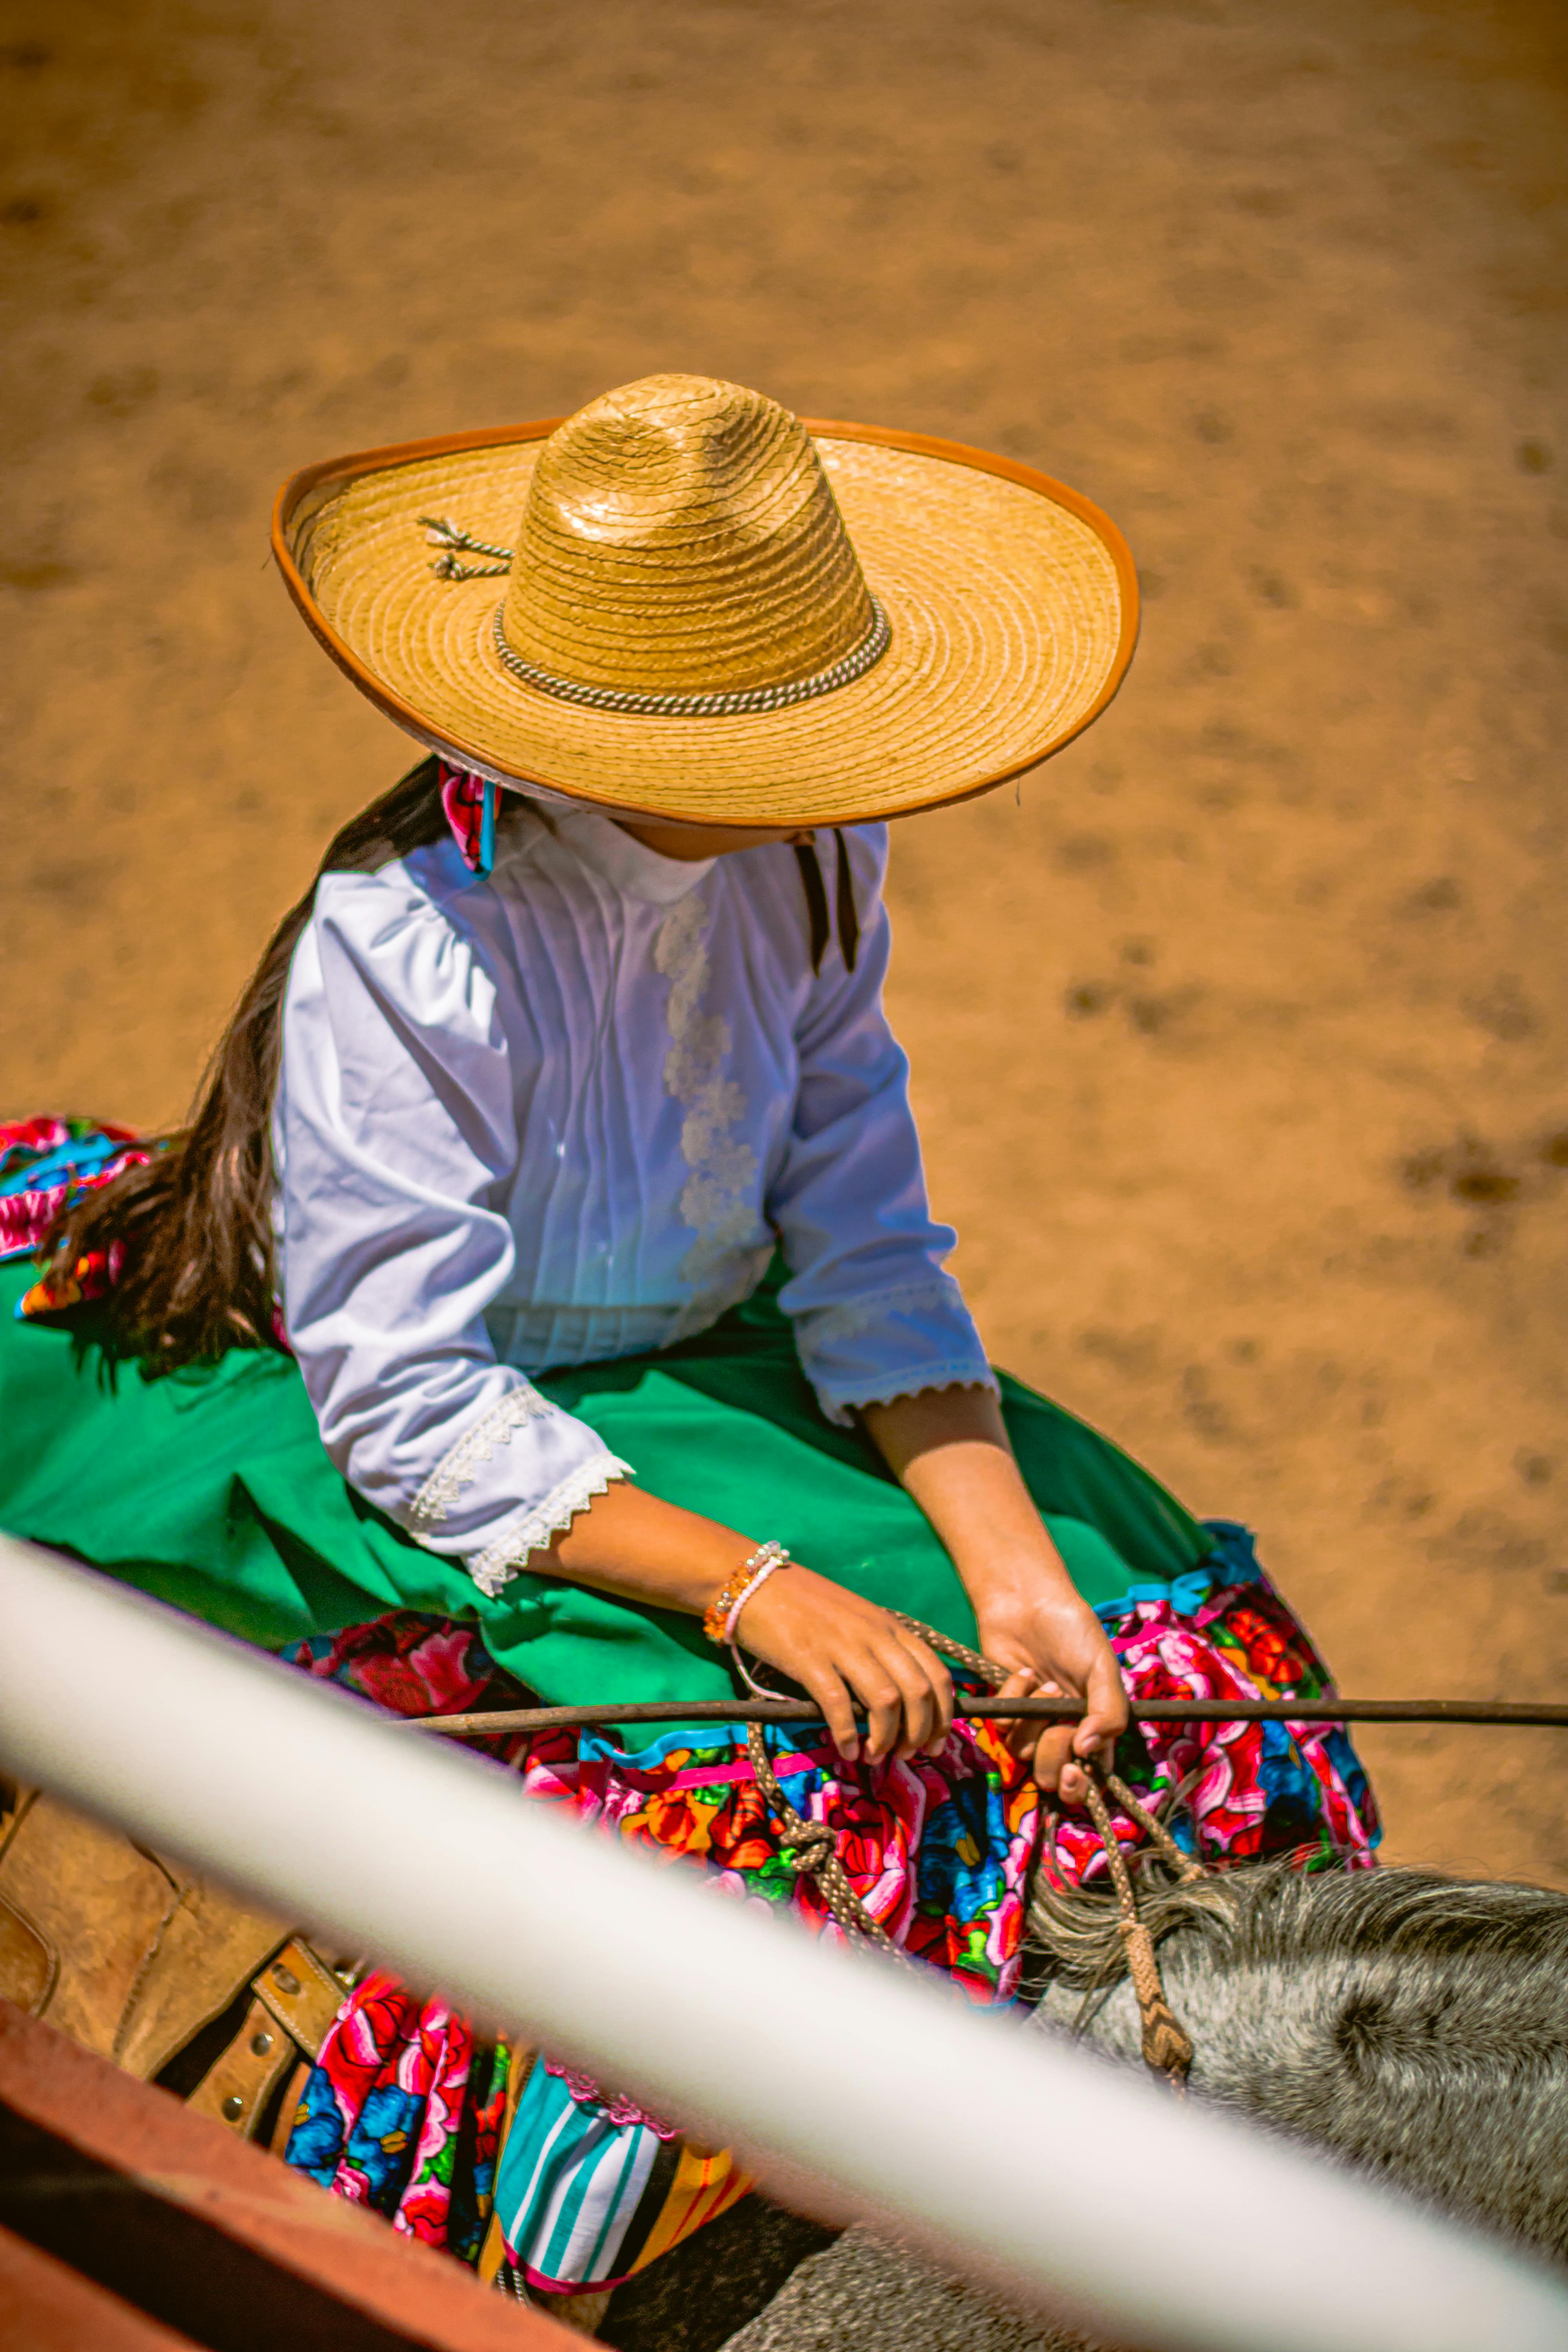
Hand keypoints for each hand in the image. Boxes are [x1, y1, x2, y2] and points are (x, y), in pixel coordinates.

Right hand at [736, 1566, 954, 1766]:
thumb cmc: (805, 1604)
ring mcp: (843, 1646)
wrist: (756, 1582)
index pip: (936, 1674)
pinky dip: (847, 1735)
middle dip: (920, 1733)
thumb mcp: (857, 1620)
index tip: (935, 1744)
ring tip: (876, 1757)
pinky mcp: (810, 1659)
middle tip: (907, 1756)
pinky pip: (839, 1704)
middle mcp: (874, 1635)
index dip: (944, 1716)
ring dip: (886, 1739)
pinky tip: (847, 1750)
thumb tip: (898, 1699)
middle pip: (919, 1692)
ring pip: (887, 1701)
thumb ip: (879, 1650)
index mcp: (890, 1627)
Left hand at [972, 1591, 1128, 1801]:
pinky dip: (1014, 1698)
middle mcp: (1063, 1732)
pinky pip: (1002, 1725)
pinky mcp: (1005, 1709)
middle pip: (1051, 1777)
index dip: (1079, 1789)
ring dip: (1035, 1718)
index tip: (1072, 1774)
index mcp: (1095, 1728)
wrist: (1029, 1601)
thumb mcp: (1102, 1667)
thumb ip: (1108, 1711)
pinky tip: (1024, 1673)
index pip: (1089, 1780)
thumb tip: (1087, 1752)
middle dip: (1052, 1757)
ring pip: (1023, 1753)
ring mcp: (1031, 1723)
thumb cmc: (1074, 1632)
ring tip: (1047, 1684)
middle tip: (1059, 1728)